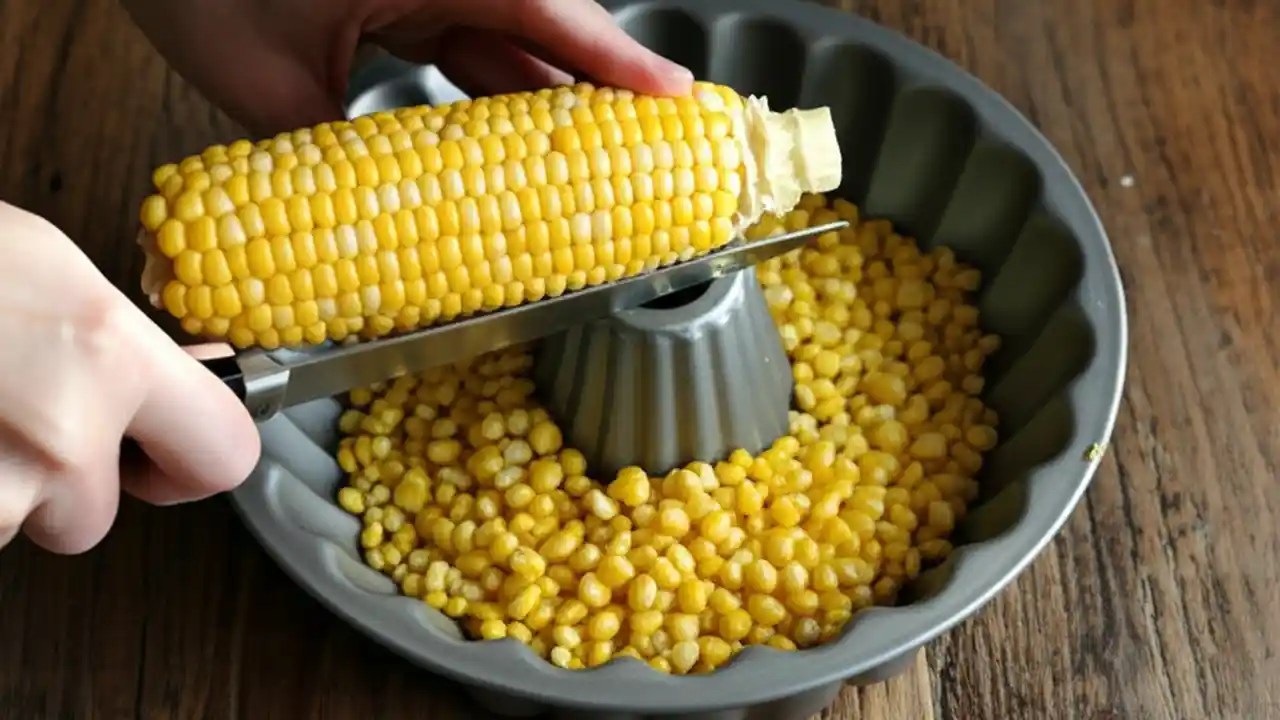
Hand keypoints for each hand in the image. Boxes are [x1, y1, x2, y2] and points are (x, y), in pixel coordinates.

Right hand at [0, 202, 259, 553]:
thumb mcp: (54, 272)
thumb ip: (132, 344)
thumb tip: (202, 374)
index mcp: (108, 355)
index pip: (225, 455)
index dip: (194, 463)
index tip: (170, 457)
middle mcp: (60, 431)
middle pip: (94, 518)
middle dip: (62, 486)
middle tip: (17, 415)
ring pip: (14, 523)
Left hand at [121, 0, 694, 135]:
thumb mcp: (266, 80)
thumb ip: (337, 151)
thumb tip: (375, 238)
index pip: (548, 11)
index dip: (618, 62)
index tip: (675, 101)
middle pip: (542, 34)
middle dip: (592, 98)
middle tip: (642, 161)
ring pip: (508, 44)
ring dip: (542, 106)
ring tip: (586, 173)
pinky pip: (464, 45)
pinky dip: (486, 96)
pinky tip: (500, 150)